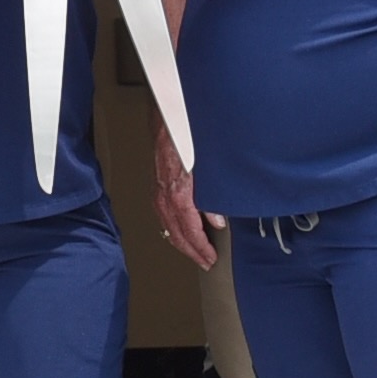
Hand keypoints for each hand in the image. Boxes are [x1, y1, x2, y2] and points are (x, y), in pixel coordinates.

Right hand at [154, 113, 218, 270]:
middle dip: (191, 250)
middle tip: (204, 261)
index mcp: (177, 193)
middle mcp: (164, 195)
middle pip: (176, 233)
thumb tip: (218, 221)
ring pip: (167, 225)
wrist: (169, 116)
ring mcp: (159, 190)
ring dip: (181, 241)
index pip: (189, 230)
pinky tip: (179, 228)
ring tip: (193, 250)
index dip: (200, 247)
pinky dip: (172, 226)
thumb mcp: (208, 170)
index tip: (209, 258)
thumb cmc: (186, 137)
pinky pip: (163, 213)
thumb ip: (213, 199)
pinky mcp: (158, 183)